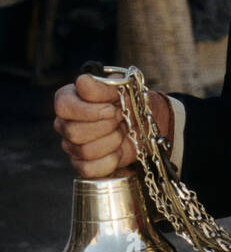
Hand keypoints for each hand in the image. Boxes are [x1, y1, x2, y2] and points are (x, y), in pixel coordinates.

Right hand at [53, 74, 171, 178]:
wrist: (145, 124)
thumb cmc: (129, 102)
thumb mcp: (121, 88)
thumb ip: (101, 86)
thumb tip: (83, 82)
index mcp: (68, 99)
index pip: (64, 106)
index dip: (90, 109)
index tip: (112, 108)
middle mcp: (64, 123)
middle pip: (74, 132)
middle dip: (106, 126)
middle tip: (120, 118)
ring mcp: (71, 146)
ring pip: (84, 150)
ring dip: (112, 141)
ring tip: (121, 132)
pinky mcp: (82, 165)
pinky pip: (90, 169)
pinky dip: (111, 160)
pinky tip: (118, 149)